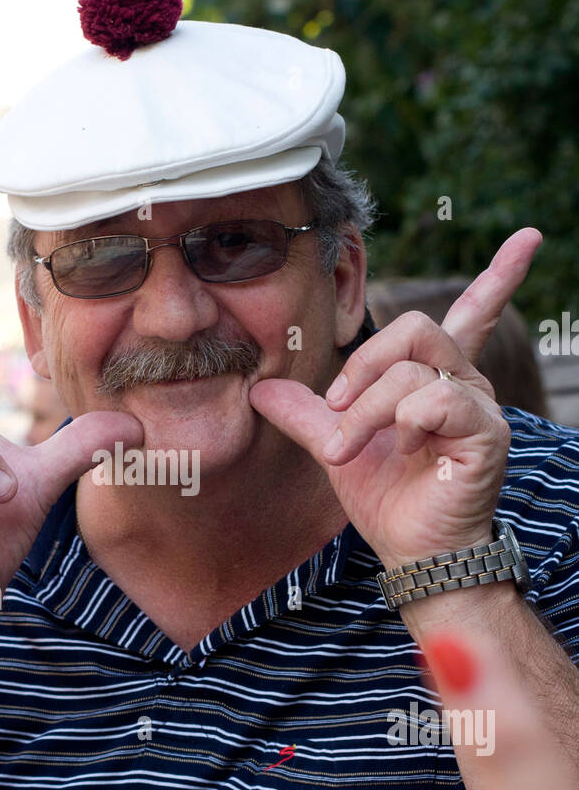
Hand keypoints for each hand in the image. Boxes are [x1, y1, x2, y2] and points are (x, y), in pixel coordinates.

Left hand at [249, 229, 541, 567]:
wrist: (408, 551)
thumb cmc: (386, 498)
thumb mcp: (334, 445)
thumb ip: (304, 413)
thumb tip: (261, 390)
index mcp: (436, 378)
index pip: (471, 314)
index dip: (499, 277)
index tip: (529, 238)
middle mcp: (464, 383)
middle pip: (414, 329)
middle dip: (361, 368)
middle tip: (337, 409)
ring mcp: (478, 406)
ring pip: (412, 370)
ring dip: (366, 411)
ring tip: (352, 450)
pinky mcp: (485, 432)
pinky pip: (433, 401)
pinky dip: (401, 426)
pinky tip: (404, 453)